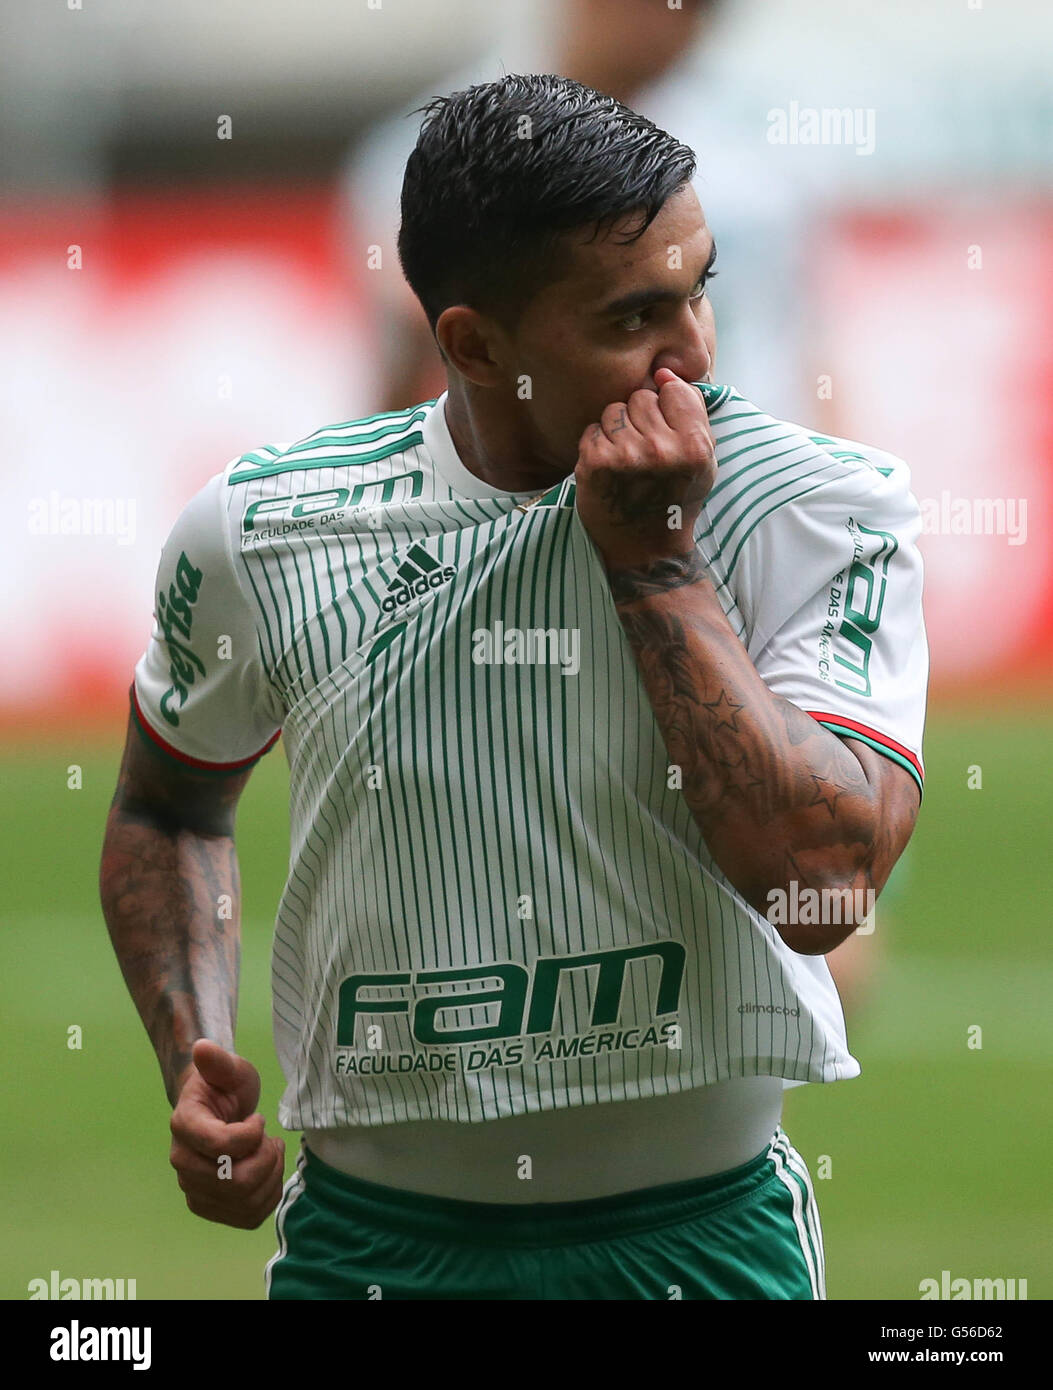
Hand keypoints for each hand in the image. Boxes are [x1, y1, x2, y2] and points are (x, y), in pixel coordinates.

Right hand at [169, 1038, 285, 1229]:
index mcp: (184, 1125)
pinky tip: (268, 1173)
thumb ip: (218, 1061)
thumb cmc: (225, 1087)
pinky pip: (248, 1218)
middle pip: (235, 1181)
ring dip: (271, 1177)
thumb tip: (201, 1047)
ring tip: (270, 1153)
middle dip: (266, 1159)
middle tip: (271, 1139)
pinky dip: (268, 1198)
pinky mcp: (209, 1207)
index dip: (251, 1135)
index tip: (258, 1118)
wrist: (217, 1110)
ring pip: (245, 1202)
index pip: (220, 1145)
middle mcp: (183, 1162)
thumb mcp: (230, 1069)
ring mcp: (193, 1189)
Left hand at [574, 367, 716, 570]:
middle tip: (644, 453)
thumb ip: (691, 413)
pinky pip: (592, 429)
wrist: (645, 549)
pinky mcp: (595, 463)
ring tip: (626, 461)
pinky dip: (597, 445)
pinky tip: (609, 469)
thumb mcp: (703, 460)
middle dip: (640, 419)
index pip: (674, 390)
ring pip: (614, 410)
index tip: (665, 431)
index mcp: (694, 446)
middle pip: (641, 398)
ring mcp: (625, 456)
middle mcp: (661, 449)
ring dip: (617, 431)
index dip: (667, 408)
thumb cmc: (675, 499)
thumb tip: (664, 372)